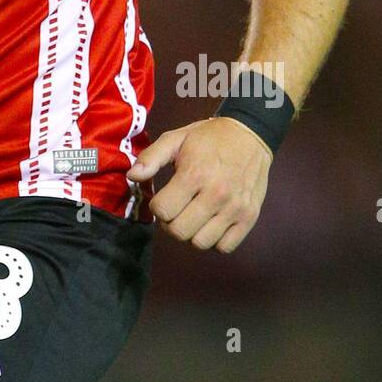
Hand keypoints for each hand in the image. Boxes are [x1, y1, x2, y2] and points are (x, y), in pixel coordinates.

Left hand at [127, 117, 272, 252]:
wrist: (250, 134)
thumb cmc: (208, 137)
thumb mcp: (175, 138)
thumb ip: (151, 157)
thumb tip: (132, 176)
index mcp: (194, 175)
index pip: (163, 211)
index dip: (157, 206)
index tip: (163, 198)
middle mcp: (215, 195)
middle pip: (180, 232)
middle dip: (171, 223)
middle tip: (176, 210)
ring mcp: (234, 209)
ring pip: (201, 243)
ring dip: (192, 233)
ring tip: (194, 216)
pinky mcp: (249, 217)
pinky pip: (225, 247)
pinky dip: (215, 240)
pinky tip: (212, 222)